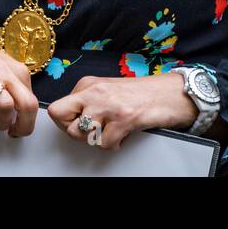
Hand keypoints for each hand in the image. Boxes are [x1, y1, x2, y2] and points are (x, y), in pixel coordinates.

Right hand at [0, 20, 39, 137]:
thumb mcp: (2, 66)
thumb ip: (13, 84)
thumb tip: (21, 109)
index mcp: (17, 71)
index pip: (33, 102)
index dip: (28, 121)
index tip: (20, 128)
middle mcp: (6, 73)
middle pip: (27, 106)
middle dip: (21, 126)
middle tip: (11, 132)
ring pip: (6, 108)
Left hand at [46, 73, 197, 150]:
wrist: (170, 93)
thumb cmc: (140, 94)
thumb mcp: (107, 91)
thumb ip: (86, 101)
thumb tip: (67, 120)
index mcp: (88, 83)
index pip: (57, 108)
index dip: (65, 123)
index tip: (79, 125)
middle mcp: (95, 91)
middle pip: (62, 119)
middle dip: (76, 132)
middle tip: (94, 132)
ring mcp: (109, 104)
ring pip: (82, 134)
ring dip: (97, 140)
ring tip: (111, 132)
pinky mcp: (124, 118)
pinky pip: (105, 144)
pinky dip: (115, 145)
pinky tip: (124, 134)